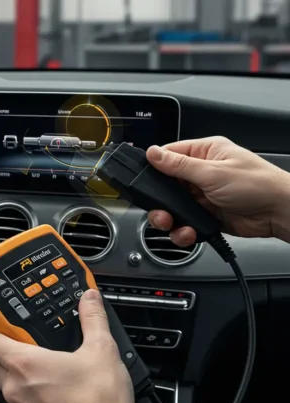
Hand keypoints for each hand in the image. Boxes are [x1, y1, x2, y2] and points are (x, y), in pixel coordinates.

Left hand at [0, 289, 133, 402]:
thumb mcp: (102, 351)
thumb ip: (92, 320)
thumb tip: (89, 299)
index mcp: (25, 364)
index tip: (10, 326)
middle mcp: (15, 388)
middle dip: (13, 354)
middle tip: (38, 350)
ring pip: (8, 386)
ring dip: (23, 378)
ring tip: (51, 374)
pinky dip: (32, 399)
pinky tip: (55, 396)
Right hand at [145, 136, 289, 246]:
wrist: (280, 212)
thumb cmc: (258, 184)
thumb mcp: (213, 172)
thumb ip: (179, 165)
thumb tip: (153, 153)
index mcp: (204, 152)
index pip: (168, 155)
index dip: (153, 168)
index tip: (143, 180)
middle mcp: (201, 173)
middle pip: (165, 185)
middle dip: (159, 201)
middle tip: (160, 210)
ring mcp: (202, 195)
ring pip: (172, 207)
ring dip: (170, 218)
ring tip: (173, 224)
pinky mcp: (206, 214)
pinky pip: (184, 222)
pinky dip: (183, 230)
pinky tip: (189, 231)